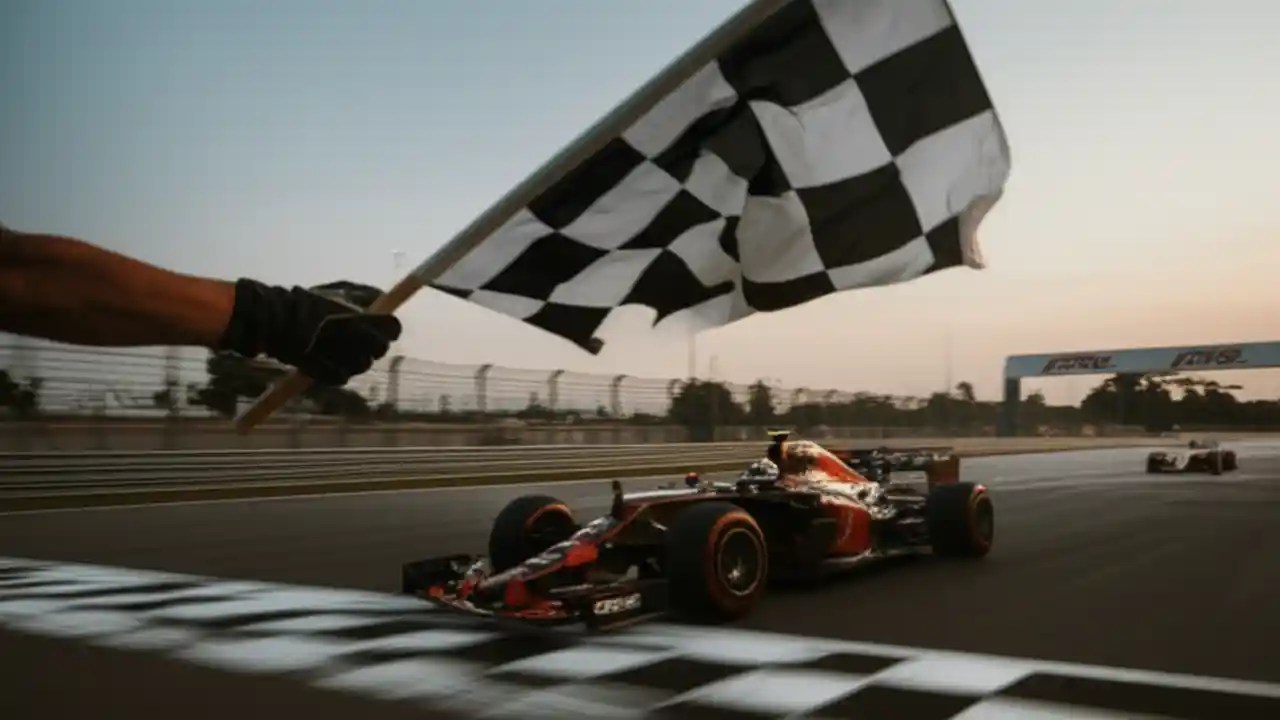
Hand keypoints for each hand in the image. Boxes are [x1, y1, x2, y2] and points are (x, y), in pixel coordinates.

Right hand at [218, 278, 401, 384]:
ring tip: (342, 352)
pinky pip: (342, 377)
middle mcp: (356, 340)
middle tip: (360, 342)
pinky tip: (329, 363)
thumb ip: (363, 295)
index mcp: (361, 318)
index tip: (382, 329)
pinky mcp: (325, 374)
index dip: (389, 330)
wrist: (272, 320)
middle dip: (373, 346)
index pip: (393, 328)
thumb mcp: (337, 292)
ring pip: (362, 365)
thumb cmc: (306, 303)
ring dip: (357, 360)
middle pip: (380, 350)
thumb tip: (381, 297)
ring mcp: (341, 359)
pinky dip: (338, 372)